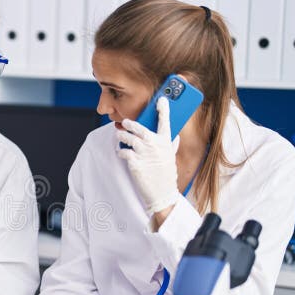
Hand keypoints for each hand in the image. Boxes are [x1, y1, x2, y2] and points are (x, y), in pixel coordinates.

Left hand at [116, 96, 179, 214]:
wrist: (162, 194)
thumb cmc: (167, 175)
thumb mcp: (171, 158)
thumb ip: (171, 146)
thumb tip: (175, 137)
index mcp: (166, 142)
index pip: (166, 122)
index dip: (164, 109)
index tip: (161, 100)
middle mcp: (155, 145)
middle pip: (139, 128)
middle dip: (130, 123)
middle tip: (125, 122)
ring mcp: (144, 154)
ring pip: (128, 138)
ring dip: (122, 136)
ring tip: (119, 136)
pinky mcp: (135, 163)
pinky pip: (123, 151)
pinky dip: (120, 151)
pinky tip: (121, 152)